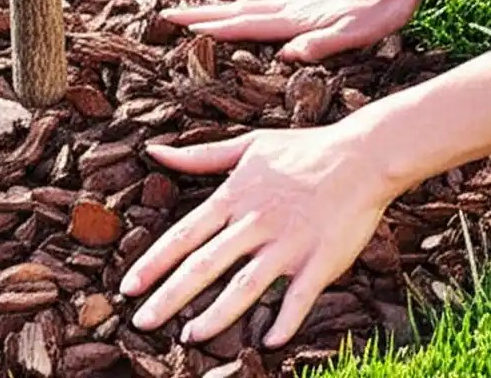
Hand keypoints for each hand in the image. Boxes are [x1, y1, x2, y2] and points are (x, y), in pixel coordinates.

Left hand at [119, 118, 402, 347]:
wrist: (363, 155)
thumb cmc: (304, 150)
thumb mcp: (248, 146)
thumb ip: (199, 157)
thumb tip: (154, 150)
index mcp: (235, 197)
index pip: (184, 235)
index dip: (153, 263)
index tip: (127, 286)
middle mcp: (255, 223)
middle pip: (204, 266)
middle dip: (169, 297)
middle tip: (141, 323)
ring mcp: (288, 244)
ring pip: (244, 286)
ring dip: (215, 316)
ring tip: (190, 337)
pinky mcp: (321, 260)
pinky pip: (300, 297)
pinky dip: (286, 321)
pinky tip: (269, 344)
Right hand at [161, 0, 424, 61]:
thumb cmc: (381, 12)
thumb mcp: (357, 35)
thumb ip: (321, 45)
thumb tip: (287, 56)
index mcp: (295, 20)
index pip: (244, 24)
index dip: (212, 27)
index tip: (180, 26)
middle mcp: (288, 7)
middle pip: (235, 10)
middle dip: (200, 14)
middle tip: (166, 14)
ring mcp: (294, 0)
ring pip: (244, 2)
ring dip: (214, 5)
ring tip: (187, 4)